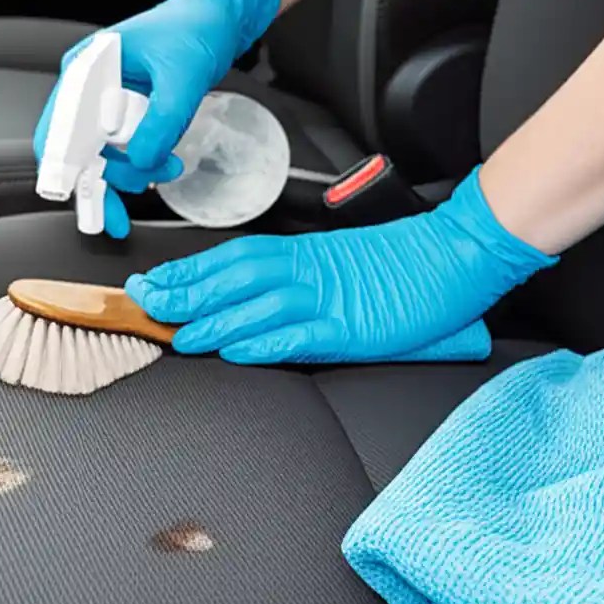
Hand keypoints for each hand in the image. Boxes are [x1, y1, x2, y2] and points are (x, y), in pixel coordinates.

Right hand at [33, 0, 279, 237]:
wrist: (215, 23)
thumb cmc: (193, 31)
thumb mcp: (182, 78)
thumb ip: (163, 122)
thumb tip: (143, 162)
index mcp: (88, 68)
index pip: (59, 126)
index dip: (62, 164)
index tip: (70, 192)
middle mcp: (88, 89)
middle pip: (76, 151)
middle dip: (105, 180)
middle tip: (132, 198)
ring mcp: (105, 105)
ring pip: (99, 159)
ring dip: (129, 175)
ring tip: (167, 169)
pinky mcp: (124, 118)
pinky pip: (119, 155)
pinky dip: (136, 170)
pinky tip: (158, 170)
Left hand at [124, 168, 556, 363]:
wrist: (459, 254)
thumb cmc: (407, 261)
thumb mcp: (344, 263)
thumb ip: (303, 279)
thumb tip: (255, 300)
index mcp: (305, 254)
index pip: (232, 260)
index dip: (188, 271)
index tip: (151, 281)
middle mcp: (310, 272)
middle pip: (234, 279)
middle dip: (184, 292)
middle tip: (144, 303)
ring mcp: (331, 299)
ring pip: (258, 307)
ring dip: (213, 320)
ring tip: (177, 334)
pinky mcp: (353, 328)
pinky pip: (300, 334)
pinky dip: (265, 342)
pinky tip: (236, 349)